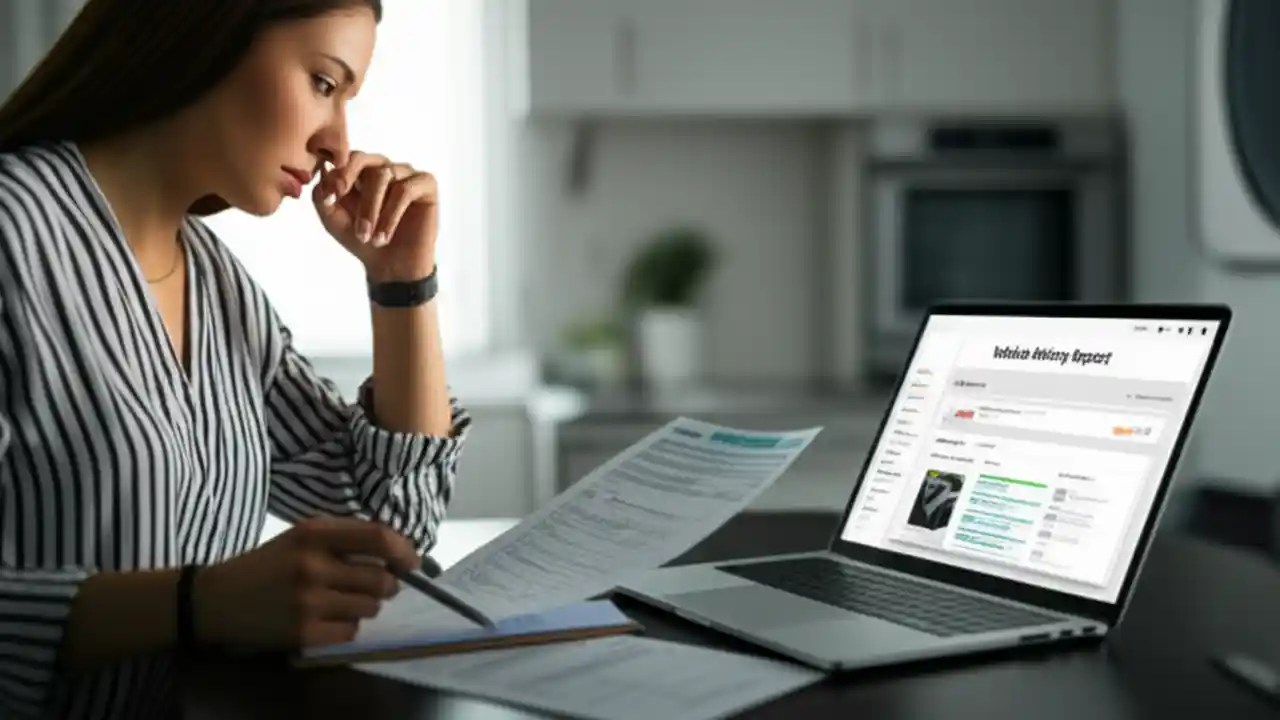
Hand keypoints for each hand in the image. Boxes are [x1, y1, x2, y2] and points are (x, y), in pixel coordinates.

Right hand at [195, 516, 419, 648]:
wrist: (214, 600)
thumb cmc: (266, 565)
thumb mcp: (300, 536)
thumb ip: (344, 537)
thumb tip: (396, 549)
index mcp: (313, 534)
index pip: (377, 537)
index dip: (403, 550)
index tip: (412, 562)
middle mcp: (313, 566)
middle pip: (381, 579)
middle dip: (387, 585)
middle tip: (374, 586)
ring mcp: (308, 602)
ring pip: (370, 608)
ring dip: (365, 606)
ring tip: (341, 601)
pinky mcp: (304, 633)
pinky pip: (351, 632)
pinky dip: (346, 628)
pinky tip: (326, 620)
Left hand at [313, 150, 439, 282]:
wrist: (391, 267)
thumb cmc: (363, 241)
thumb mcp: (333, 219)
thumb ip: (322, 196)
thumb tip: (323, 172)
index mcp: (360, 171)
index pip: (346, 156)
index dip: (336, 174)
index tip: (329, 199)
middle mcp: (384, 166)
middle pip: (363, 159)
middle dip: (348, 181)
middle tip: (338, 204)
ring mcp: (406, 173)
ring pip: (383, 175)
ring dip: (370, 208)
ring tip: (366, 237)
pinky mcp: (426, 184)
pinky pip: (405, 190)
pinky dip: (391, 215)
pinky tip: (383, 237)